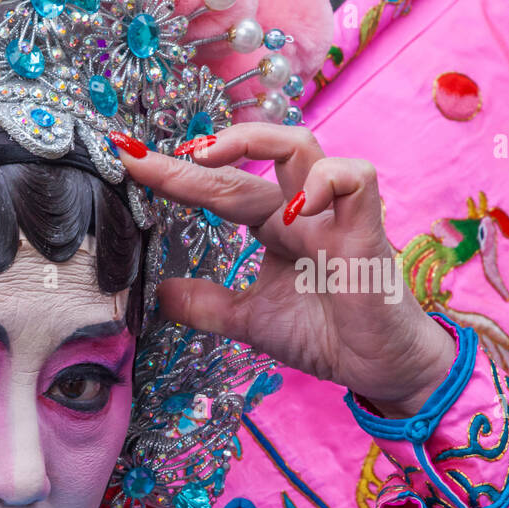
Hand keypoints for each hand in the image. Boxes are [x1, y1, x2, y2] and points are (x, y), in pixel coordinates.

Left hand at [115, 123, 456, 417]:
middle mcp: (301, 209)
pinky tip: (297, 208)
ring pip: (303, 145)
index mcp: (272, 224)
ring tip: (209, 159)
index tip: (127, 159)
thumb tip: (157, 293)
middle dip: (198, 152)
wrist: (381, 367)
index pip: (219, 185)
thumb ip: (205, 305)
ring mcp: (334, 215)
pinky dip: (329, 181)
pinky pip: (358, 180)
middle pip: (251, 155)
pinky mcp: (366, 231)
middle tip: (147, 156)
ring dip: (256, 140)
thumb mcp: (249, 320)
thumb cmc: (326, 333)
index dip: (174, 174)